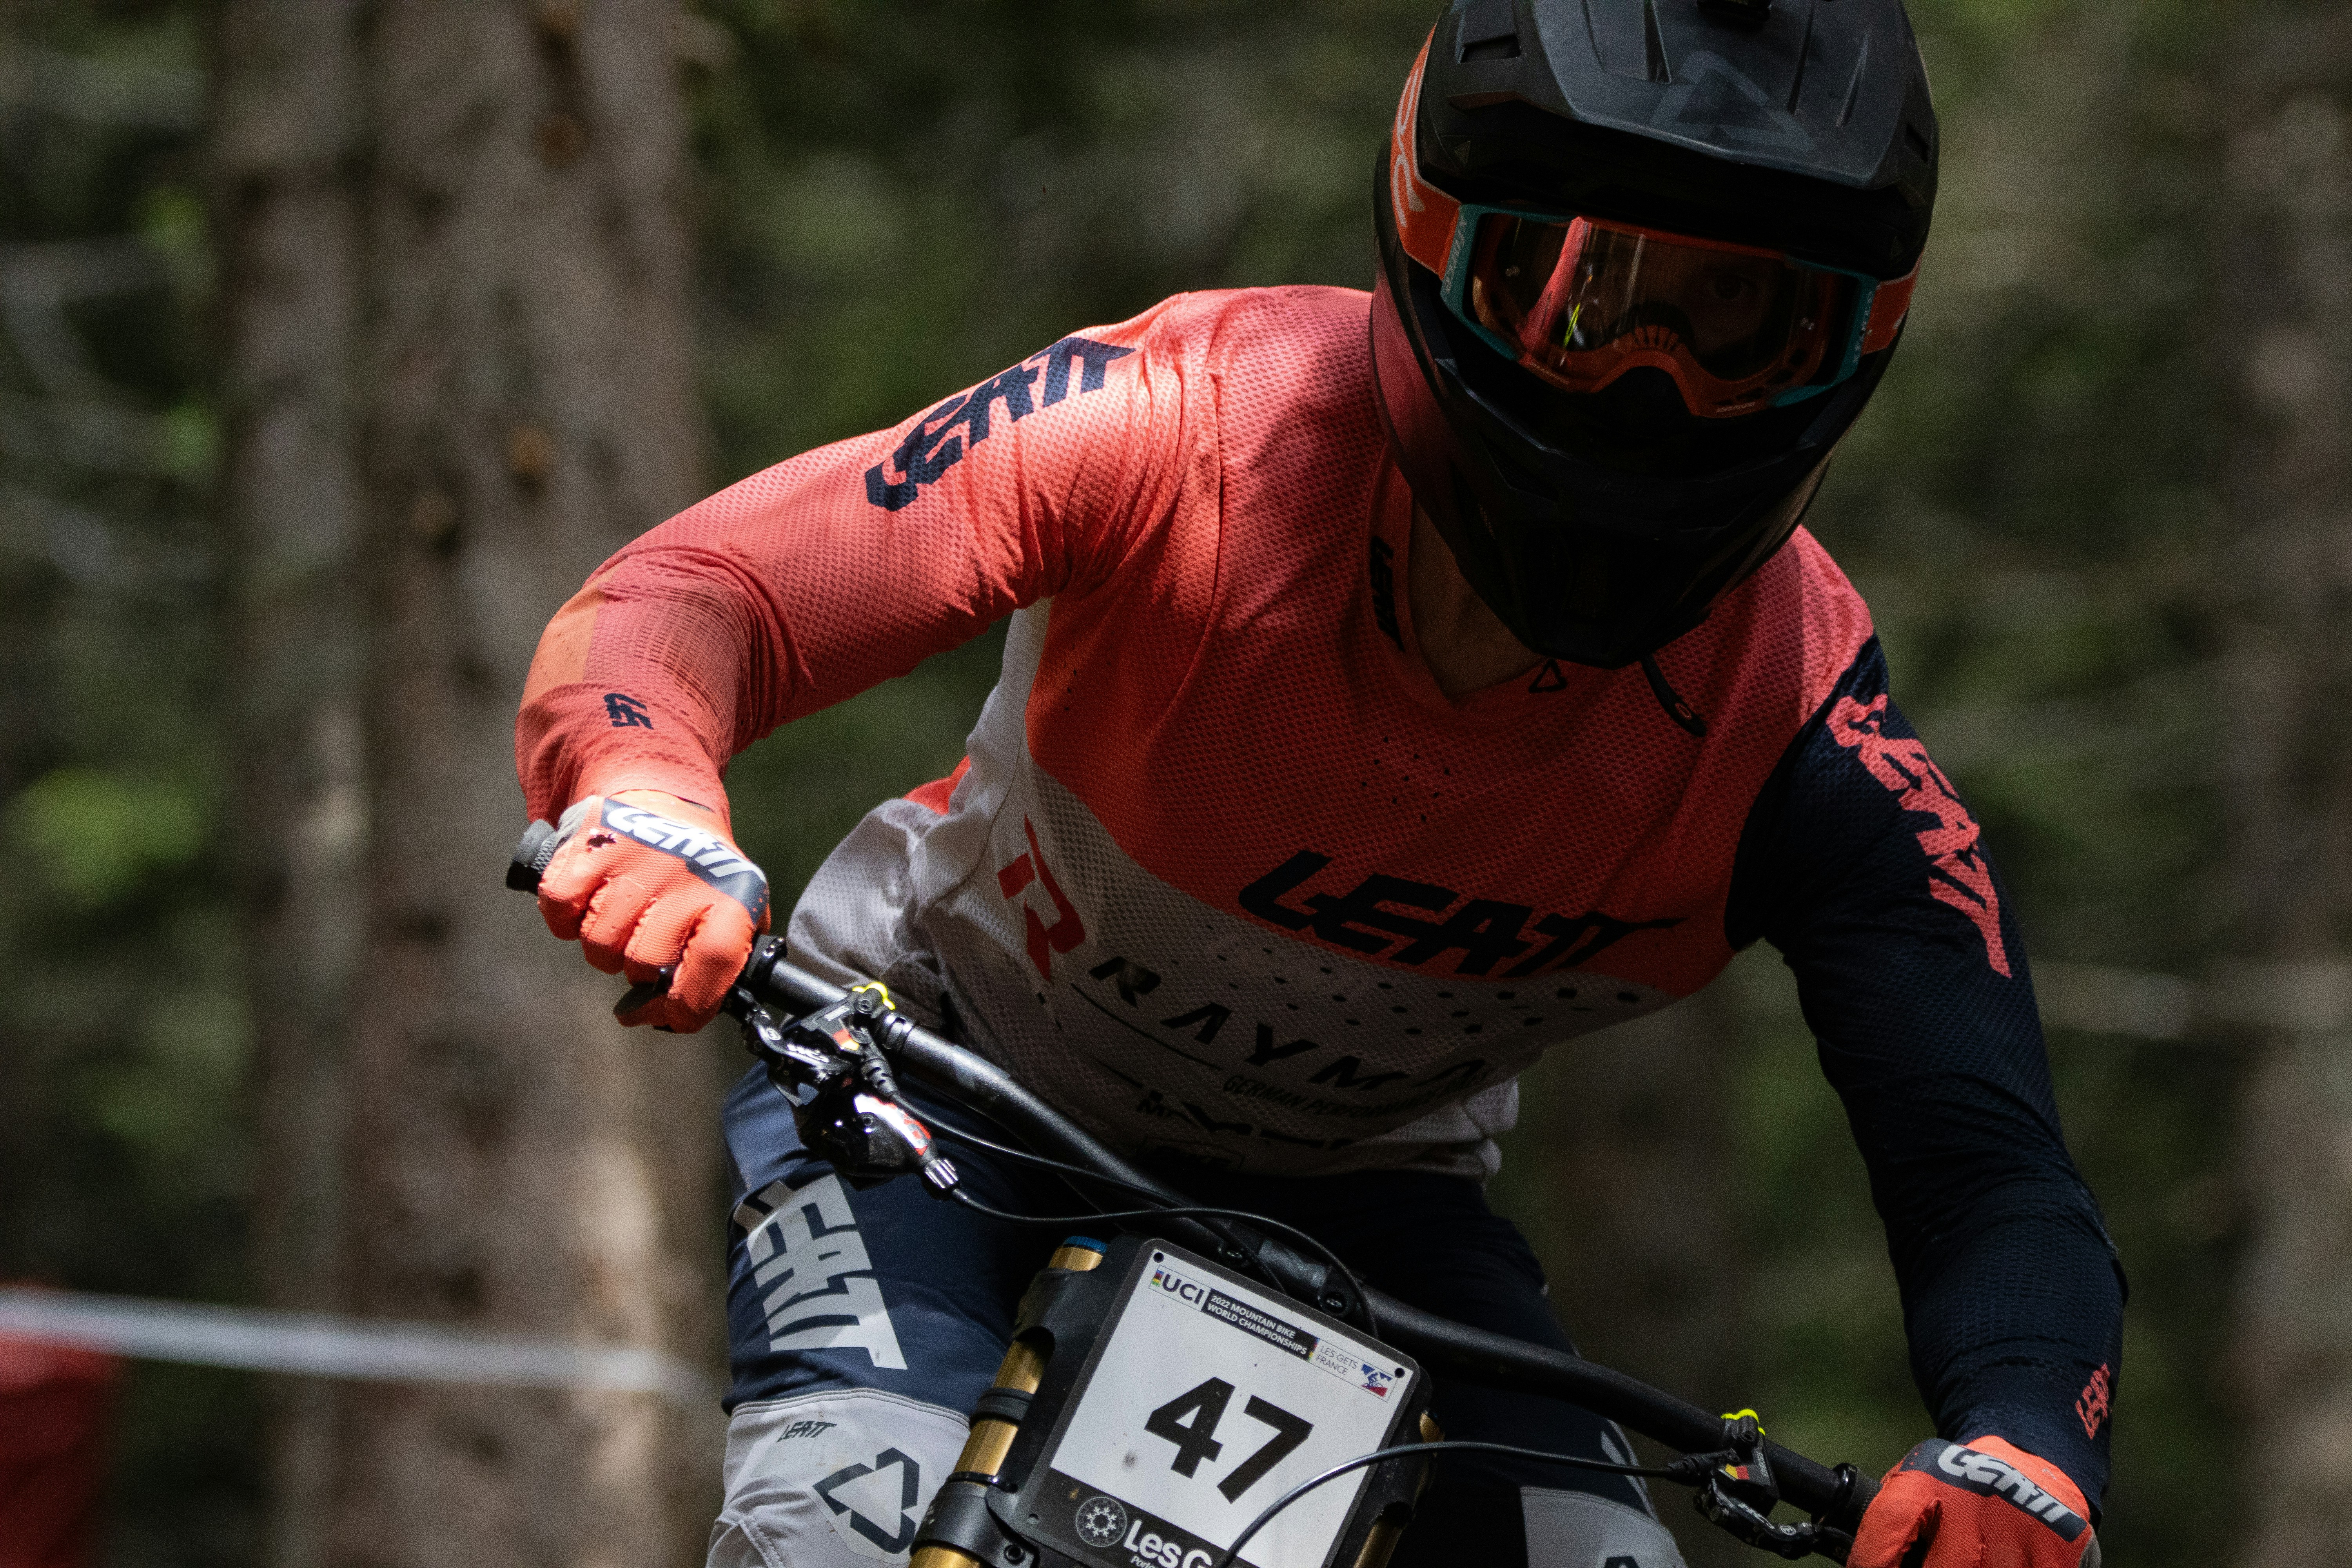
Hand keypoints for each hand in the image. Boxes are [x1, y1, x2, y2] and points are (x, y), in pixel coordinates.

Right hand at [533, 791, 769, 1031]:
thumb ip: (718, 968)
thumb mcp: (733, 912)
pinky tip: (586, 904)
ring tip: (622, 920)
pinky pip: (560, 910)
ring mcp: (635, 858)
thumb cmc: (697, 877)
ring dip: (603, 947)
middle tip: (644, 945)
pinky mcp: (590, 845)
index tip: (669, 1012)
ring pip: (598, 945)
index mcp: (729, 896)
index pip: (714, 962)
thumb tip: (672, 1018)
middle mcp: (685, 875)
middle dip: (638, 969)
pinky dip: (564, 920)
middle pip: (643, 963)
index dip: (687, 1004)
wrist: (664, 803)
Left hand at [1850, 1436, 2097, 1567]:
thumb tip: (1867, 1564)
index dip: (1872, 1557)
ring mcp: (2018, 1521)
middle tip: (1933, 1565)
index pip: (1890, 1521)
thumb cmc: (1956, 1485)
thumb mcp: (1917, 1483)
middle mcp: (1973, 1495)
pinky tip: (2003, 1564)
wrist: (2027, 1456)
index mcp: (1927, 1478)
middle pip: (1941, 1566)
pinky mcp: (2059, 1543)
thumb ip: (1893, 1523)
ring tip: (1971, 1559)